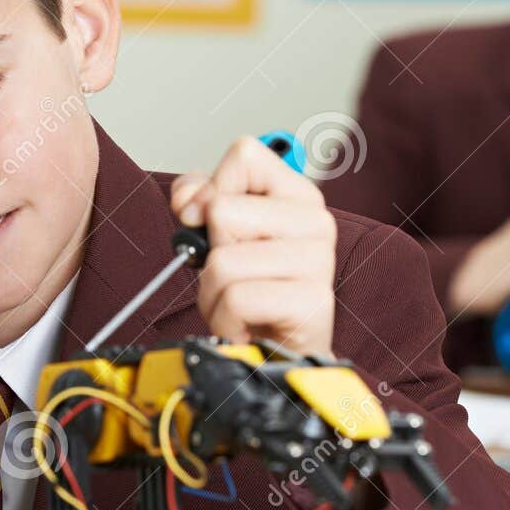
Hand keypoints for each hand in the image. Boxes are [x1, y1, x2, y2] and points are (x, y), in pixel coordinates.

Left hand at [170, 137, 336, 358]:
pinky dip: (225, 319)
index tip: (207, 224)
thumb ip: (198, 200)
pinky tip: (245, 325)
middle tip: (233, 279)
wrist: (273, 355)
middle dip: (209, 254)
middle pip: (223, 210)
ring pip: (223, 261)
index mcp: (298, 196)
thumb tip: (190, 202)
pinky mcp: (312, 301)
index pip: (245, 154)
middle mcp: (316, 221)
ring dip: (213, 294)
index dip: (211, 188)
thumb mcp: (216, 237)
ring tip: (238, 306)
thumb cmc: (249, 295)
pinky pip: (237, 298)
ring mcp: (319, 261)